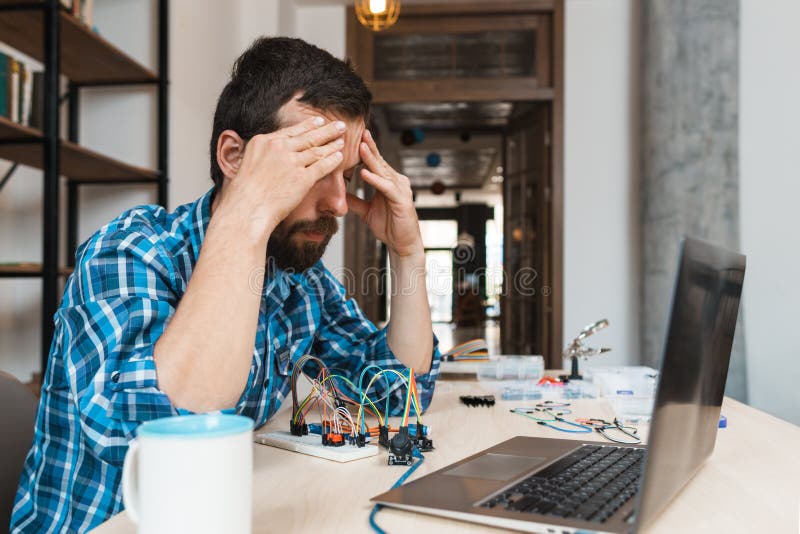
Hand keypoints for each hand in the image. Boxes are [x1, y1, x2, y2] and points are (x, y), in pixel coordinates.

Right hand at [217, 116, 345, 237]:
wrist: (246, 208)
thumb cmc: (243, 193)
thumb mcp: (247, 164)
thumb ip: (261, 155)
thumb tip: (267, 156)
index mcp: (263, 142)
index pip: (291, 131)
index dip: (308, 125)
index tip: (318, 121)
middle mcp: (278, 148)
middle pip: (308, 136)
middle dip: (326, 130)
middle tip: (340, 125)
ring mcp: (291, 162)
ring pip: (317, 150)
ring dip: (332, 144)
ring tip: (342, 140)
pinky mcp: (302, 178)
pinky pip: (321, 166)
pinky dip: (332, 160)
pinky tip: (340, 157)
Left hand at [347, 130, 423, 257]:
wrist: (403, 243)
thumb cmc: (388, 226)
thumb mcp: (366, 211)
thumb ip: (355, 201)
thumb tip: (339, 193)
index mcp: (388, 182)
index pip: (375, 162)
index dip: (365, 150)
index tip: (352, 137)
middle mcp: (396, 181)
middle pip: (380, 161)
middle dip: (369, 146)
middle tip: (359, 131)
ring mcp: (400, 189)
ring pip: (383, 171)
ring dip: (371, 159)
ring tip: (360, 146)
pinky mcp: (402, 200)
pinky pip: (386, 187)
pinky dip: (375, 180)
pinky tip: (364, 173)